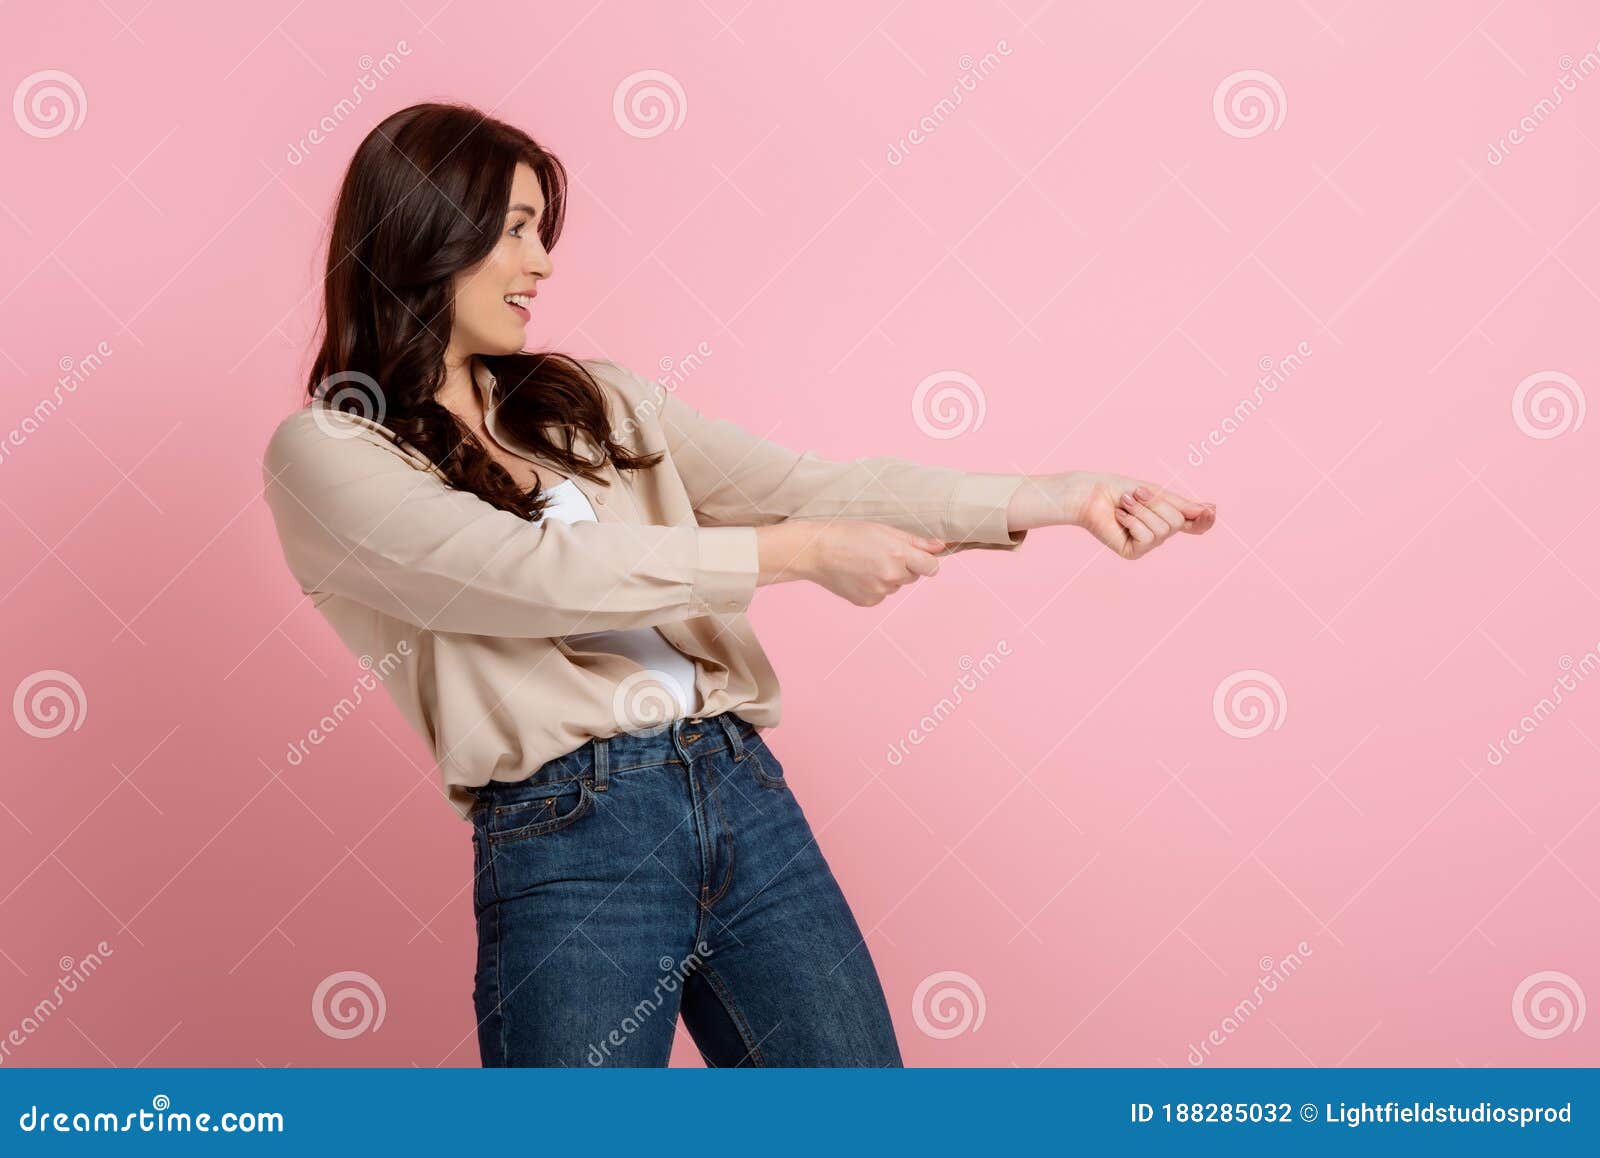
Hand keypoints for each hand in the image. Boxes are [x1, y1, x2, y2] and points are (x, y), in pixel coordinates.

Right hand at [758, 521, 943, 605]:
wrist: (816, 551)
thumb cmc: (849, 534)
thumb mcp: (884, 530)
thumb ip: (915, 541)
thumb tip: (940, 546)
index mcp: (898, 555)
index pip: (932, 568)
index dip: (927, 562)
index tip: (919, 558)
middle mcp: (891, 576)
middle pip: (913, 576)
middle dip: (904, 566)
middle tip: (880, 553)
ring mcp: (879, 591)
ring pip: (896, 586)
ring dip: (888, 576)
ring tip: (865, 562)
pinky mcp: (867, 602)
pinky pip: (881, 595)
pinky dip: (874, 586)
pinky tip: (858, 574)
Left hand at [1010, 471, 1216, 560]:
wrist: (1091, 494)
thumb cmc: (1120, 490)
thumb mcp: (1157, 493)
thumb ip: (1182, 505)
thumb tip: (1210, 510)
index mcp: (1168, 518)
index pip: (1196, 526)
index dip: (1204, 520)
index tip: (1208, 510)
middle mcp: (1161, 534)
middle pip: (1178, 521)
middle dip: (1157, 503)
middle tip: (1135, 494)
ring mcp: (1147, 545)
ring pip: (1163, 529)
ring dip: (1142, 510)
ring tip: (1125, 503)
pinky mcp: (1133, 552)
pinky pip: (1147, 537)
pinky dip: (1132, 521)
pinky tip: (1119, 516)